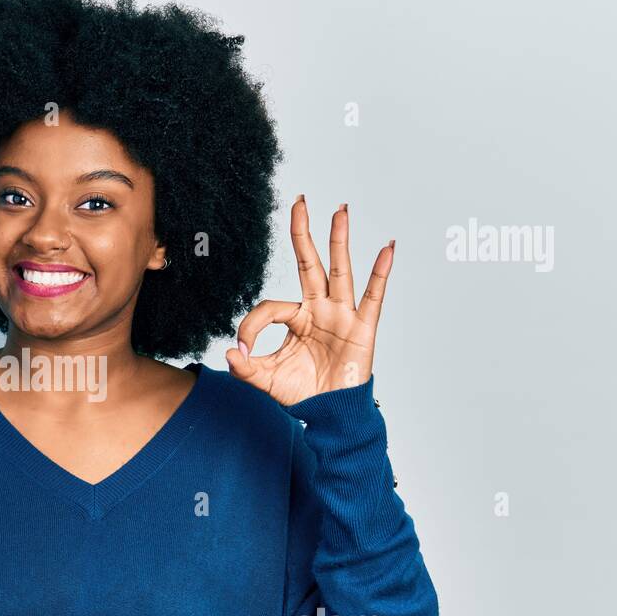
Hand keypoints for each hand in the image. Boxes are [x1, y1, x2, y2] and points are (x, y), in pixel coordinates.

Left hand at [225, 195, 393, 405]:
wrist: (330, 414)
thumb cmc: (303, 393)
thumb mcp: (266, 380)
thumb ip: (245, 369)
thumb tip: (229, 353)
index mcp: (296, 319)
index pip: (270, 307)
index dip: (251, 325)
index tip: (242, 348)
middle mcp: (319, 310)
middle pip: (309, 264)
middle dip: (303, 233)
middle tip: (299, 201)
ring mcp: (341, 315)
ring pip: (339, 271)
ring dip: (339, 241)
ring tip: (340, 210)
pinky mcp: (362, 328)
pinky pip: (373, 297)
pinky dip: (381, 273)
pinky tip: (388, 248)